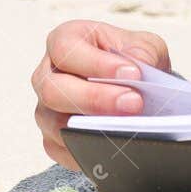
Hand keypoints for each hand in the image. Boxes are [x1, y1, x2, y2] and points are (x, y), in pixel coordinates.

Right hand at [31, 20, 170, 169]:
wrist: (138, 91)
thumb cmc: (132, 62)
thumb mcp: (145, 46)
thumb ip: (143, 52)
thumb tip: (139, 69)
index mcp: (64, 41)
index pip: (66, 49)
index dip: (96, 63)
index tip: (132, 73)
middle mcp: (47, 74)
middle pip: (53, 90)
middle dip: (96, 99)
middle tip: (134, 103)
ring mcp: (46, 109)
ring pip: (55, 123)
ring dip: (93, 128)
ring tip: (130, 127)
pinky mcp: (52, 139)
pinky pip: (63, 150)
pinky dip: (90, 150)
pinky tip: (117, 147)